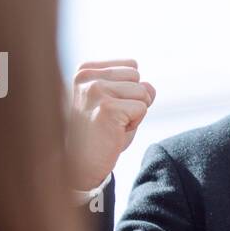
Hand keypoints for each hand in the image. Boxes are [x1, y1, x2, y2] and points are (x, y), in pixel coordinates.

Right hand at [67, 60, 155, 189]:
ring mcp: (96, 91)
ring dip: (134, 113)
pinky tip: (114, 133)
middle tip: (112, 119)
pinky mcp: (108, 108)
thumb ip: (134, 88)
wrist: (79, 164)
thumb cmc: (99, 134)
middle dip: (133, 100)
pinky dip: (134, 125)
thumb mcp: (116, 103)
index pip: (131, 65)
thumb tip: (149, 87)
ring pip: (143, 92)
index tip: (108, 107)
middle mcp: (87, 76)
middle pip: (138, 77)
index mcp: (85, 70)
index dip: (129, 90)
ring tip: (112, 126)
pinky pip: (142, 108)